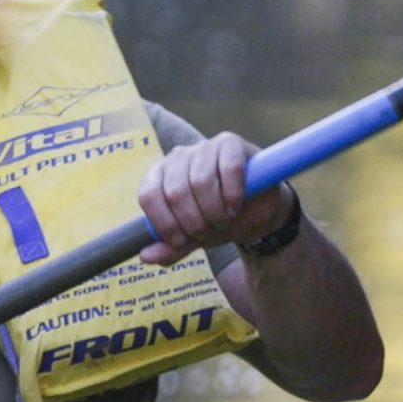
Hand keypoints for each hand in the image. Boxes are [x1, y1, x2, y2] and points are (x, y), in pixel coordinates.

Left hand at [137, 132, 292, 265]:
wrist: (256, 212)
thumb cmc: (218, 220)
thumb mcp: (194, 238)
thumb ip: (170, 247)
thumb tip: (146, 257)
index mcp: (159, 176)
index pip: (149, 196)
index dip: (165, 223)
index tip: (182, 241)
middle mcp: (178, 157)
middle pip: (175, 192)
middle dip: (193, 221)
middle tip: (208, 232)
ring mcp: (204, 147)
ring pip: (201, 181)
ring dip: (214, 211)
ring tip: (223, 221)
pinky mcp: (231, 144)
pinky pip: (229, 169)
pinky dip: (232, 195)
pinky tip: (235, 206)